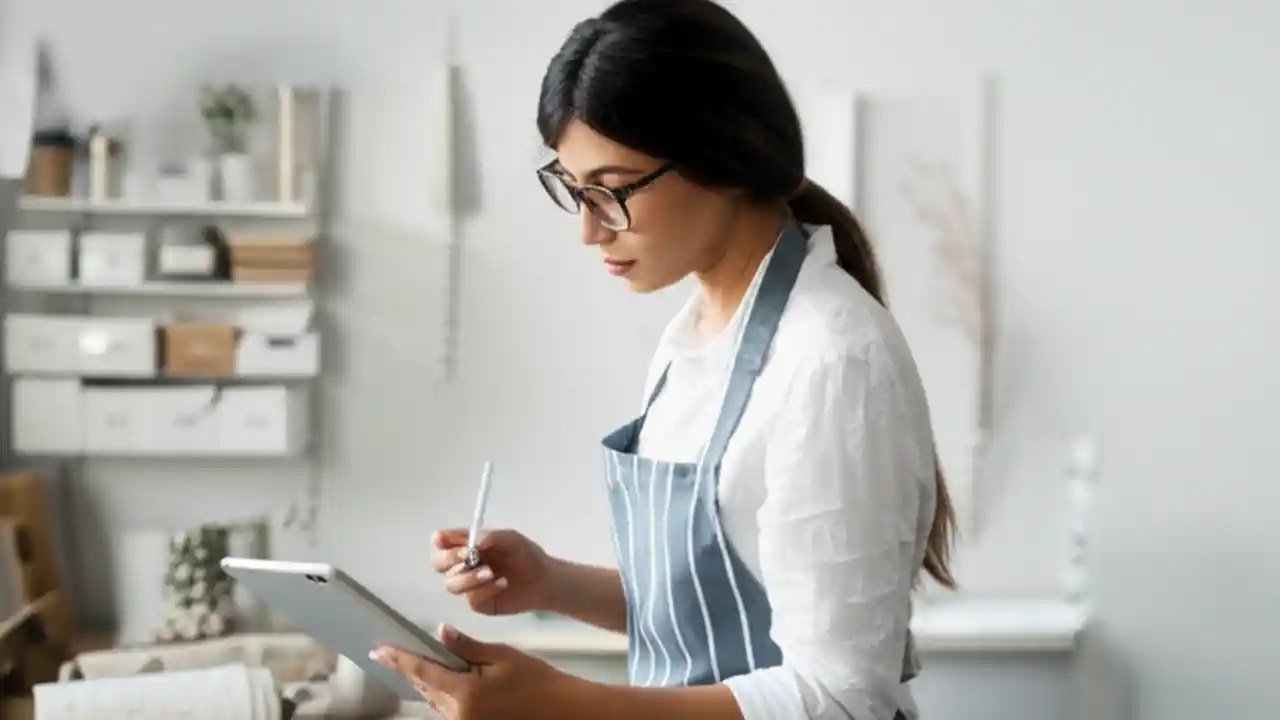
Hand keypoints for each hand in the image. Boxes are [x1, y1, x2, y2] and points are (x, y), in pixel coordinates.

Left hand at [371, 624, 586, 719]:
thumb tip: (440, 632)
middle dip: (409, 669)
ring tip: (411, 662)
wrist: (562, 711)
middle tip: (390, 652)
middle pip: (424, 688)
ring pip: (434, 701)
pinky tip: (439, 680)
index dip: (398, 660)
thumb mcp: (502, 656)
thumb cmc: (536, 680)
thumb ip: (467, 647)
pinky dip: (440, 693)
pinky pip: (447, 710)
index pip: (422, 672)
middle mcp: (459, 715)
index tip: (378, 651)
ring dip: (425, 682)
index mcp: (465, 694)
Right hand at [431, 528, 556, 615]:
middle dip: (449, 559)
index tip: (441, 540)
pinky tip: (502, 583)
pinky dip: (485, 590)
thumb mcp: (510, 538)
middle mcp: (463, 565)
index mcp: (467, 546)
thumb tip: (472, 544)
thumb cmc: (526, 554)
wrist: (544, 579)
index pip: (443, 542)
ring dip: (467, 577)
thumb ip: (490, 538)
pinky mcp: (478, 603)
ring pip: (451, 584)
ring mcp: (468, 586)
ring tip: (490, 572)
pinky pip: (471, 599)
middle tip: (467, 555)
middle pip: (438, 564)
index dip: (440, 540)